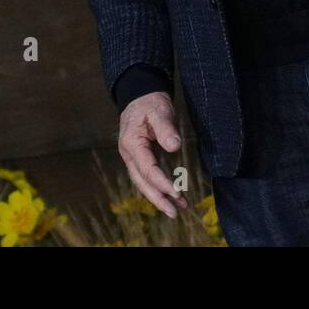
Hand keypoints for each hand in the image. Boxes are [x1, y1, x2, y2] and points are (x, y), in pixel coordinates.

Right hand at [117, 91, 189, 217]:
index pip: (147, 169)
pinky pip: (147, 177)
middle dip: (158, 199)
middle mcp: (129, 154)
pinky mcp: (140, 158)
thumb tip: (175, 146)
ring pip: (144, 183)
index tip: (177, 193)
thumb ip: (165, 128)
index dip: (162, 183)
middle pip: (142, 182)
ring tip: (179, 208)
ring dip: (160, 197)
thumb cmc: (149, 102)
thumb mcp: (159, 111)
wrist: (140, 96)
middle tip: (175, 212)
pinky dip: (158, 188)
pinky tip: (171, 196)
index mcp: (132, 144)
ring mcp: (133, 157)